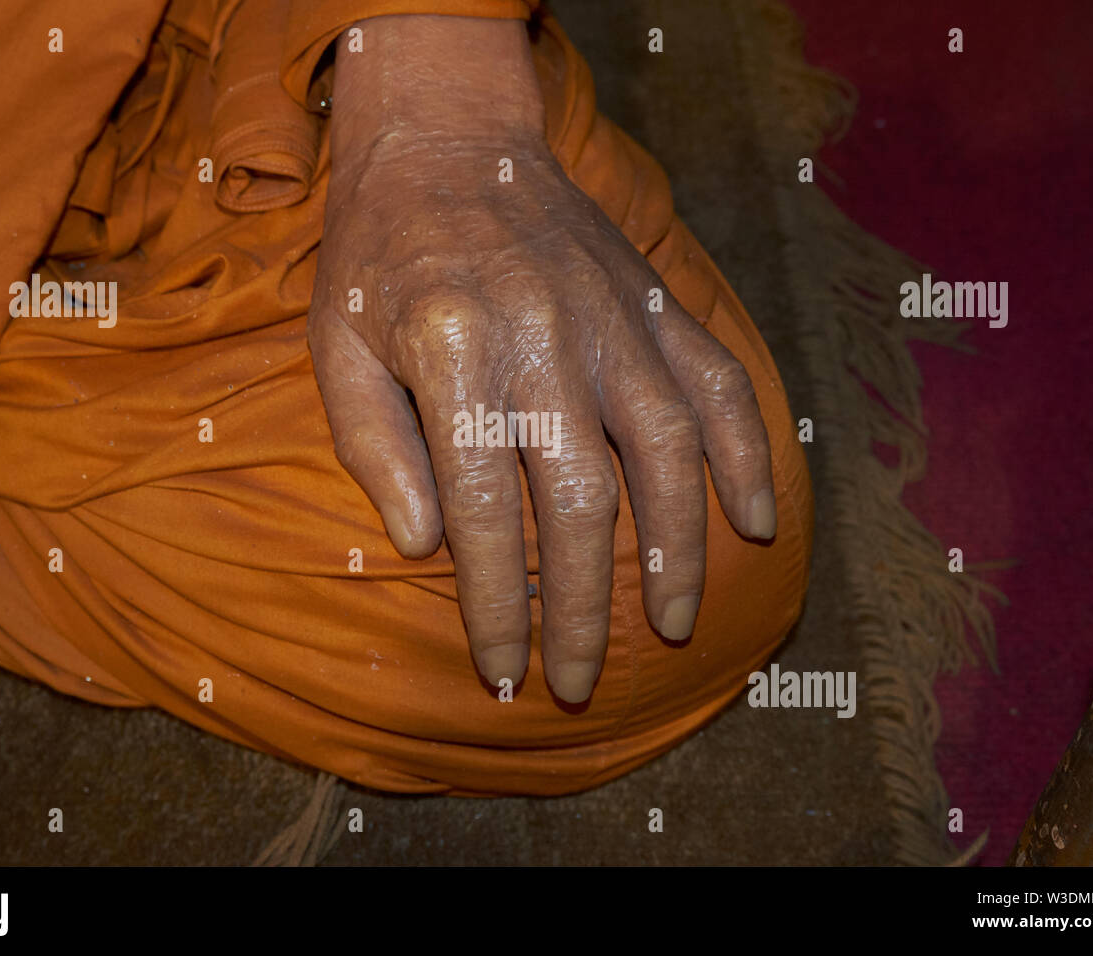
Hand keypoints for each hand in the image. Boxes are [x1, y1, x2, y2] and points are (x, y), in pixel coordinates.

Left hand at [308, 15, 774, 702]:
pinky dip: (746, 454)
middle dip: (583, 608)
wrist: (448, 139)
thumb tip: (430, 546)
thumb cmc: (380, 255)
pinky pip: (719, 383)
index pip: (485, 511)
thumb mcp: (336, 348)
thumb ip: (377, 447)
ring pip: (669, 452)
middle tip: (576, 680)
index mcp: (453, 350)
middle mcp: (543, 336)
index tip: (503, 670)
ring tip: (672, 623)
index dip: (497, 605)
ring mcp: (611, 318)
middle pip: (584, 501)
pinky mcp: (654, 302)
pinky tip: (756, 519)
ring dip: (678, 549)